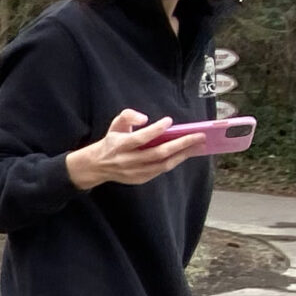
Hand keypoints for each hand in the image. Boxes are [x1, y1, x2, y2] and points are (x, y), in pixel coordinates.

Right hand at [66, 109, 203, 190]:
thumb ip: (128, 116)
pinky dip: (174, 161)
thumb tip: (145, 119)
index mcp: (120, 145)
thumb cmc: (111, 142)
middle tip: (199, 135)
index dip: (155, 130)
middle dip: (181, 144)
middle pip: (158, 153)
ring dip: (182, 155)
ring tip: (198, 145)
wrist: (97, 166)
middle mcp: (128, 160)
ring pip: (163, 164)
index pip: (140, 138)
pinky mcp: (140, 179)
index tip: (169, 121)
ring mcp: (134, 172)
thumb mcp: (115, 125)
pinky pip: (161, 170)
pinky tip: (185, 153)